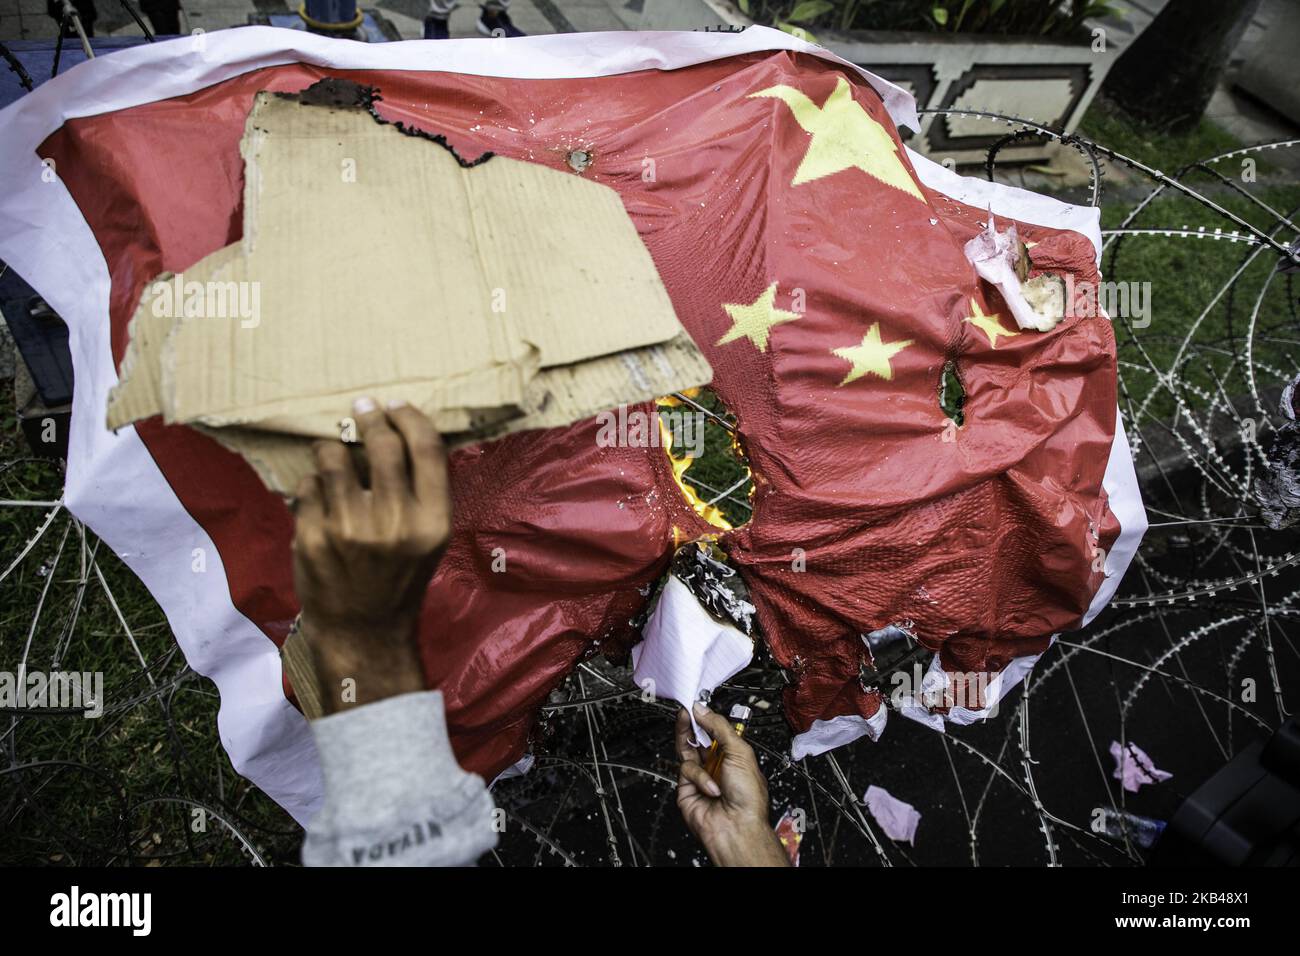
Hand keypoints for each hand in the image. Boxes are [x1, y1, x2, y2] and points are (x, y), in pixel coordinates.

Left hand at [292, 398, 451, 713]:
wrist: (364, 630)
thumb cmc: (401, 577)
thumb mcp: (431, 539)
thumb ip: (423, 490)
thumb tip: (400, 428)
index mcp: (432, 522)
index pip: (426, 448)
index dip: (410, 417)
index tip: (396, 406)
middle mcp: (394, 523)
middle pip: (382, 443)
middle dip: (369, 417)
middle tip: (363, 408)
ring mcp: (349, 530)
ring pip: (333, 457)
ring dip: (332, 448)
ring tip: (333, 454)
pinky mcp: (312, 537)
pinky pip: (308, 486)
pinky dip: (313, 486)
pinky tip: (321, 501)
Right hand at [676, 703, 789, 866]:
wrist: (737, 826)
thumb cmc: (748, 797)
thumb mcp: (740, 751)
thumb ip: (719, 727)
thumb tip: (703, 710)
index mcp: (732, 755)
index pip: (714, 730)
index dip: (704, 718)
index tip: (696, 705)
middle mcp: (715, 764)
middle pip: (696, 737)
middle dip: (691, 725)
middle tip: (686, 713)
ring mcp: (700, 776)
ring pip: (686, 751)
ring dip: (696, 753)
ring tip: (704, 754)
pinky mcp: (686, 788)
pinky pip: (685, 770)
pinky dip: (698, 777)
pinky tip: (710, 787)